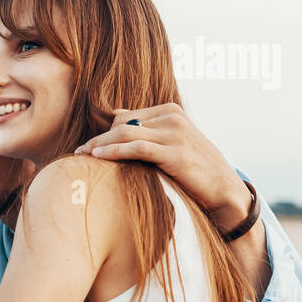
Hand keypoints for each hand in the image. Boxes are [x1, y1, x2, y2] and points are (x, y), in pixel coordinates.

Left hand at [74, 104, 251, 233]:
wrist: (223, 190)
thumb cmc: (193, 170)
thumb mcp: (171, 145)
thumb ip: (147, 132)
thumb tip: (117, 120)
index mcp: (170, 111)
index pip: (125, 117)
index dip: (104, 132)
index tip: (87, 147)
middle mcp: (172, 117)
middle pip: (121, 123)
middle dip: (98, 138)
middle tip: (78, 152)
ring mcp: (174, 133)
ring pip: (125, 133)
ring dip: (99, 144)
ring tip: (81, 156)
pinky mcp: (174, 152)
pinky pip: (136, 147)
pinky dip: (114, 151)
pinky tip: (97, 157)